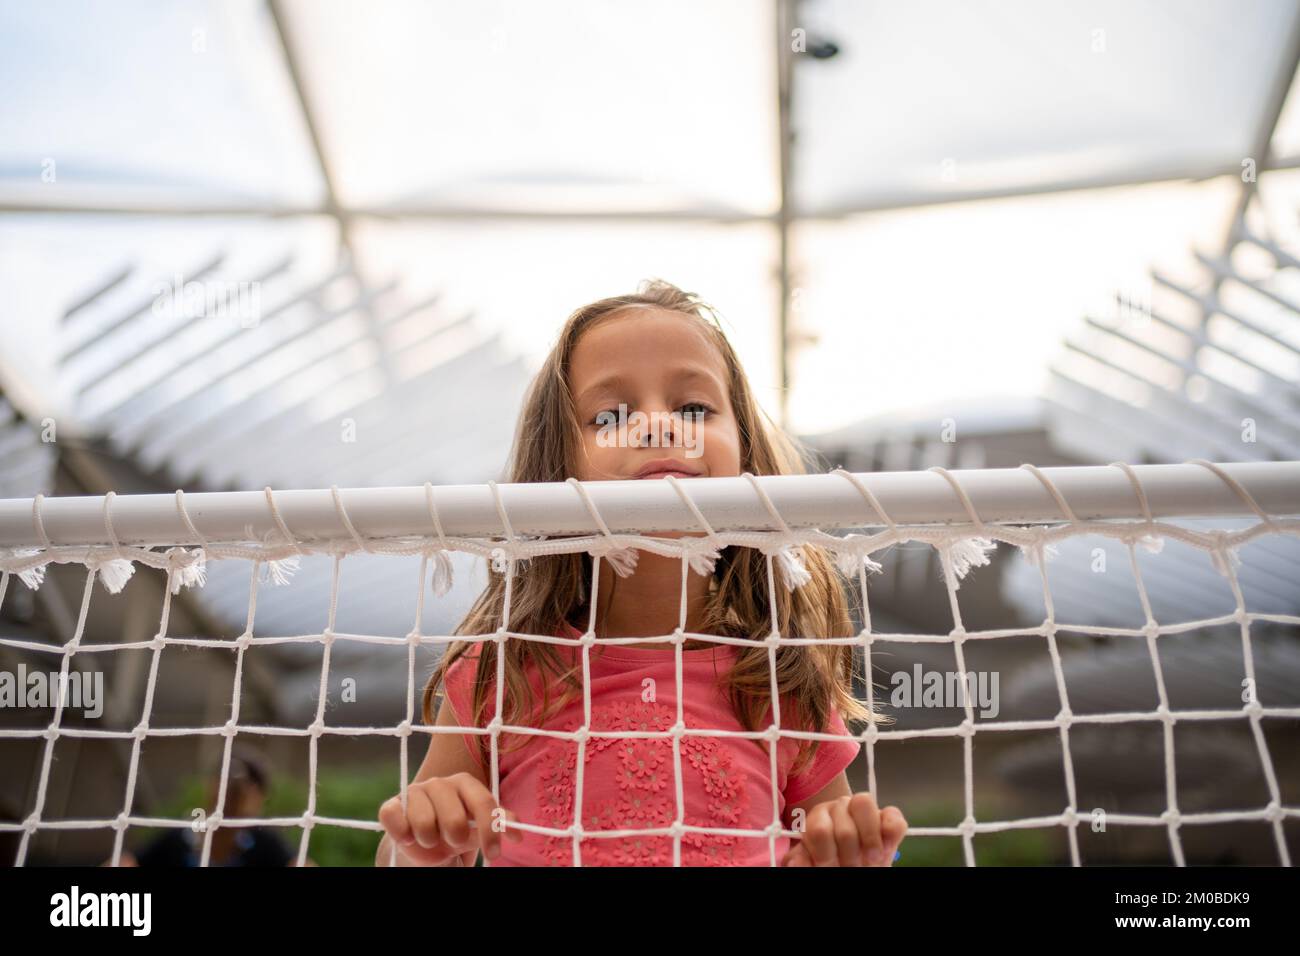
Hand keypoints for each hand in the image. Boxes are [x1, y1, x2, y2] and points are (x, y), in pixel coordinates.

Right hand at [378, 772, 523, 866]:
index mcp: (465, 783)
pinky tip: (408, 837)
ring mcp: (414, 792)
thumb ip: (499, 824)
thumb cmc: (455, 831)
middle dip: (457, 838)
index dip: (490, 830)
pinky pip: (393, 816)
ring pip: (424, 821)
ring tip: (431, 840)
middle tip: (454, 843)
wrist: (424, 842)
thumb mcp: (479, 828)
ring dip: (430, 840)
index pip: (484, 802)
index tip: (494, 854)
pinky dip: (402, 833)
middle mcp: (439, 783)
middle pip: (455, 817)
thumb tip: (519, 832)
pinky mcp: (392, 805)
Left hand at [780, 793, 906, 866]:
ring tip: (869, 861)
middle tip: (849, 868)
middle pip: (844, 827)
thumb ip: (801, 859)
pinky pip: (893, 818)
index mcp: (818, 818)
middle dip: (848, 856)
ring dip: (868, 843)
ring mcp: (865, 810)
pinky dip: (891, 834)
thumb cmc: (830, 862)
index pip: (820, 830)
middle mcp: (839, 807)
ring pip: (863, 803)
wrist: (851, 864)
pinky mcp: (890, 819)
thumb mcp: (810, 861)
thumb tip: (796, 863)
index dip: (825, 853)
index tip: (826, 866)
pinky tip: (885, 851)